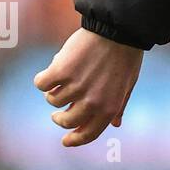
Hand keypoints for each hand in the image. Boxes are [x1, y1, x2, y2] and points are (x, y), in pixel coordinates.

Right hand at [34, 27, 143, 146]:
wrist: (119, 28)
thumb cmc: (125, 55)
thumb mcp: (127, 84)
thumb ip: (119, 106)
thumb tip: (115, 124)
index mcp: (109, 108)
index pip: (88, 134)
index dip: (74, 140)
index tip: (65, 141)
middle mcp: (91, 102)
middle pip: (65, 121)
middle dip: (59, 117)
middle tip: (57, 112)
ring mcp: (75, 87)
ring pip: (52, 99)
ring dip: (55, 90)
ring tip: (65, 77)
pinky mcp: (60, 71)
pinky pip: (41, 83)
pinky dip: (44, 77)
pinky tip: (53, 68)